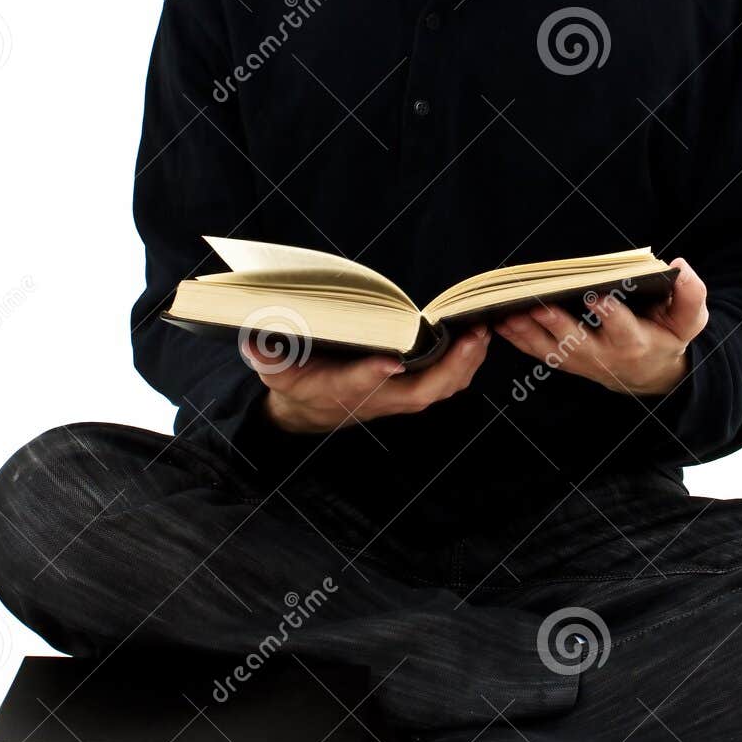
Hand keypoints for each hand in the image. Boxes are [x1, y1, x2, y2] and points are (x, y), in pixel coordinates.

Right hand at [242, 324, 492, 434]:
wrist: (306, 411)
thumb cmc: (292, 382)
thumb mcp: (272, 368)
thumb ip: (267, 356)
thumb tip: (257, 343)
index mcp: (338, 388)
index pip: (356, 385)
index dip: (371, 376)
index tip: (388, 362)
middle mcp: (375, 398)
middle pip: (419, 393)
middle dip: (448, 368)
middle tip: (472, 336)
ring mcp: (396, 398)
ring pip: (439, 390)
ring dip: (465, 365)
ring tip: (484, 331)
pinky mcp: (409, 391)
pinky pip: (445, 382)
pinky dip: (466, 364)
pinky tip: (480, 338)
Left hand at [491, 256, 707, 396]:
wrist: (649, 372)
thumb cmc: (667, 336)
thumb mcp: (688, 320)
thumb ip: (690, 295)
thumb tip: (681, 266)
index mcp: (635, 342)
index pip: (623, 329)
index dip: (611, 313)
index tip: (598, 295)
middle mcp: (603, 355)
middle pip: (577, 343)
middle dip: (557, 325)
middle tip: (539, 305)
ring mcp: (579, 360)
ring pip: (549, 349)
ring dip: (526, 331)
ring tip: (507, 311)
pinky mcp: (562, 359)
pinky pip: (536, 351)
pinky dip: (516, 336)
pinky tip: (497, 319)